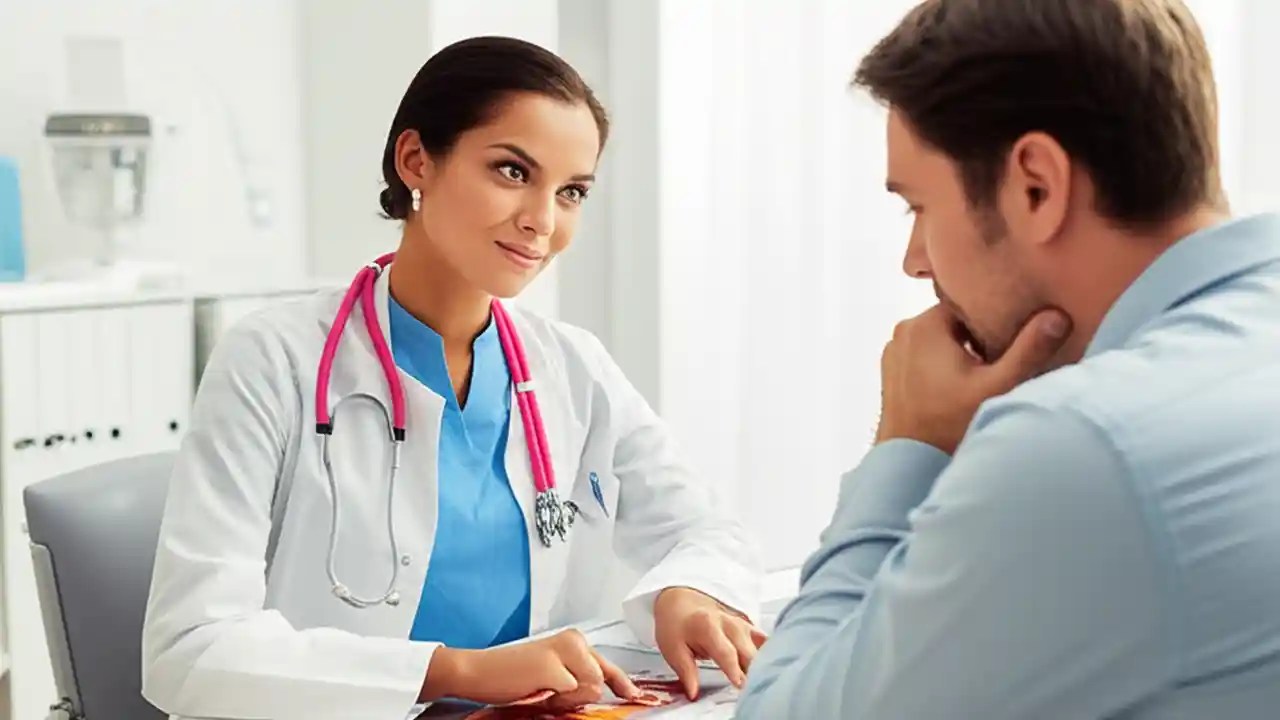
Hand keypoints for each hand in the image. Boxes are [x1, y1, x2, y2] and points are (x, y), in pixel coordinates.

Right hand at [420, 629, 639, 707]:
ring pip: (590, 687)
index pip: (606, 665)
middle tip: (553, 692)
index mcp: (574, 640)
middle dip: (580, 695)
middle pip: (601, 678)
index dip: (621, 683)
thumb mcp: (553, 673)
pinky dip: (557, 699)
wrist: (478, 672)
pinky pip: (572, 692)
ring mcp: (563, 651)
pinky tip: (539, 691)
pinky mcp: (551, 666)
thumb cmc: (513, 675)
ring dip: (569, 698)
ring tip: (545, 690)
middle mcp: (572, 640)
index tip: (634, 694)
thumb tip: (604, 692)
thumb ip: (579, 678)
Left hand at [654, 587, 767, 699]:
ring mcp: (742, 624)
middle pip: (748, 651)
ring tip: (764, 679)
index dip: (735, 670)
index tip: (742, 686)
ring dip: (763, 663)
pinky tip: (772, 665)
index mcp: (709, 627)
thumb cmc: (676, 626)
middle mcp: (729, 624)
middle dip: (753, 671)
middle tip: (753, 689)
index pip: (727, 652)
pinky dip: (770, 652)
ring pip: (760, 646)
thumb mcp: (672, 649)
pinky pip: (765, 640)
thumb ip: (686, 672)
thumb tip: (693, 693)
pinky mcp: (749, 627)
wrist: (681, 601)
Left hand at [875, 304, 1070, 453]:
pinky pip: (925, 357)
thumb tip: (1057, 316)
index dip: (995, 320)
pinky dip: (943, 366)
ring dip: (963, 353)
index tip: (1011, 339)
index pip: (970, 303)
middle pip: (956, 322)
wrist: (911, 464)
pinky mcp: (893, 372)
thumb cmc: (951, 426)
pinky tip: (960, 390)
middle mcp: (904, 331)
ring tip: (983, 378)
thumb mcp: (998, 387)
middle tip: (1000, 362)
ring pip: (941, 340)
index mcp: (925, 324)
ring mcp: (895, 352)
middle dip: (979, 338)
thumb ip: (1029, 350)